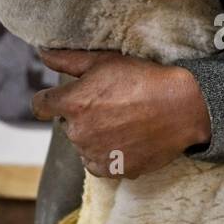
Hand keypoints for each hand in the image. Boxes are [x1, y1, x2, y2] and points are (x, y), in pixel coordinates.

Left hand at [32, 49, 211, 178]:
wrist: (182, 107)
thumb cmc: (143, 79)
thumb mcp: (104, 61)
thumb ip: (67, 60)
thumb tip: (42, 53)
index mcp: (72, 103)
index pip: (40, 105)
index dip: (50, 100)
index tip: (65, 98)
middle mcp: (78, 132)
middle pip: (67, 125)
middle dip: (81, 116)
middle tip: (109, 105)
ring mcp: (96, 154)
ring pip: (83, 145)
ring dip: (94, 136)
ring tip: (122, 122)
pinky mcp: (114, 170)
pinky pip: (98, 164)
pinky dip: (108, 155)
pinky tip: (126, 139)